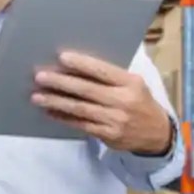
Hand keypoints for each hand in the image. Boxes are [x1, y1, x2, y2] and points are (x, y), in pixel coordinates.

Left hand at [31, 51, 174, 154]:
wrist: (155, 133)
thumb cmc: (139, 102)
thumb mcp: (134, 85)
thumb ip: (111, 77)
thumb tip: (75, 67)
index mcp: (131, 83)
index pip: (103, 71)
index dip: (82, 64)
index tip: (62, 57)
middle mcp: (123, 101)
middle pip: (87, 90)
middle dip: (61, 82)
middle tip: (40, 76)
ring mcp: (115, 120)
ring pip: (80, 109)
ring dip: (56, 101)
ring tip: (38, 96)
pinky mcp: (108, 135)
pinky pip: (81, 124)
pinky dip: (63, 118)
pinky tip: (50, 112)